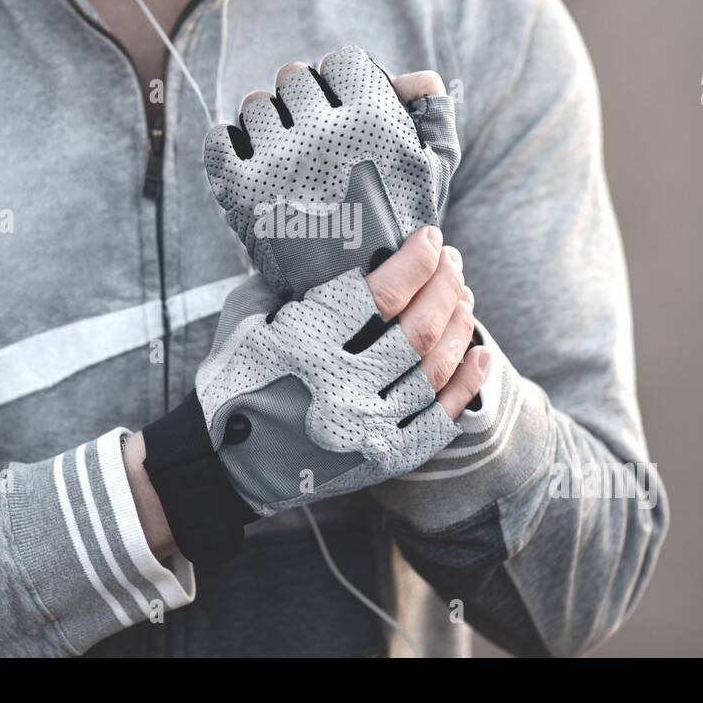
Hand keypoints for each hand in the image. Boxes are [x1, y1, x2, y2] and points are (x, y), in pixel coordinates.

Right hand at [126, 228, 490, 562]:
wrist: (223, 465)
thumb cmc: (233, 379)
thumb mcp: (246, 316)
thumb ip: (289, 279)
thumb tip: (333, 244)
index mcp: (306, 345)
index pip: (383, 293)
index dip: (416, 259)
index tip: (430, 237)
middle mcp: (343, 388)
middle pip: (419, 327)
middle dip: (445, 283)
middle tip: (451, 260)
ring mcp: (369, 427)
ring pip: (436, 367)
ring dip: (459, 323)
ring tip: (463, 294)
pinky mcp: (386, 457)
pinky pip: (443, 416)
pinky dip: (467, 381)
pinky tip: (479, 352)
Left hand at [204, 45, 460, 296]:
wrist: (355, 298)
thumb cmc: (394, 228)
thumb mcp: (433, 174)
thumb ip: (434, 117)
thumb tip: (414, 77)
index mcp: (374, 121)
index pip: (343, 61)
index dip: (343, 84)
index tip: (343, 111)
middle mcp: (326, 135)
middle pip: (294, 78)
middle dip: (303, 103)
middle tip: (311, 140)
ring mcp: (279, 162)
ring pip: (255, 105)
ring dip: (266, 125)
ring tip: (284, 158)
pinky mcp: (241, 189)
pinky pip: (219, 137)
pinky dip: (230, 147)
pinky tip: (253, 169)